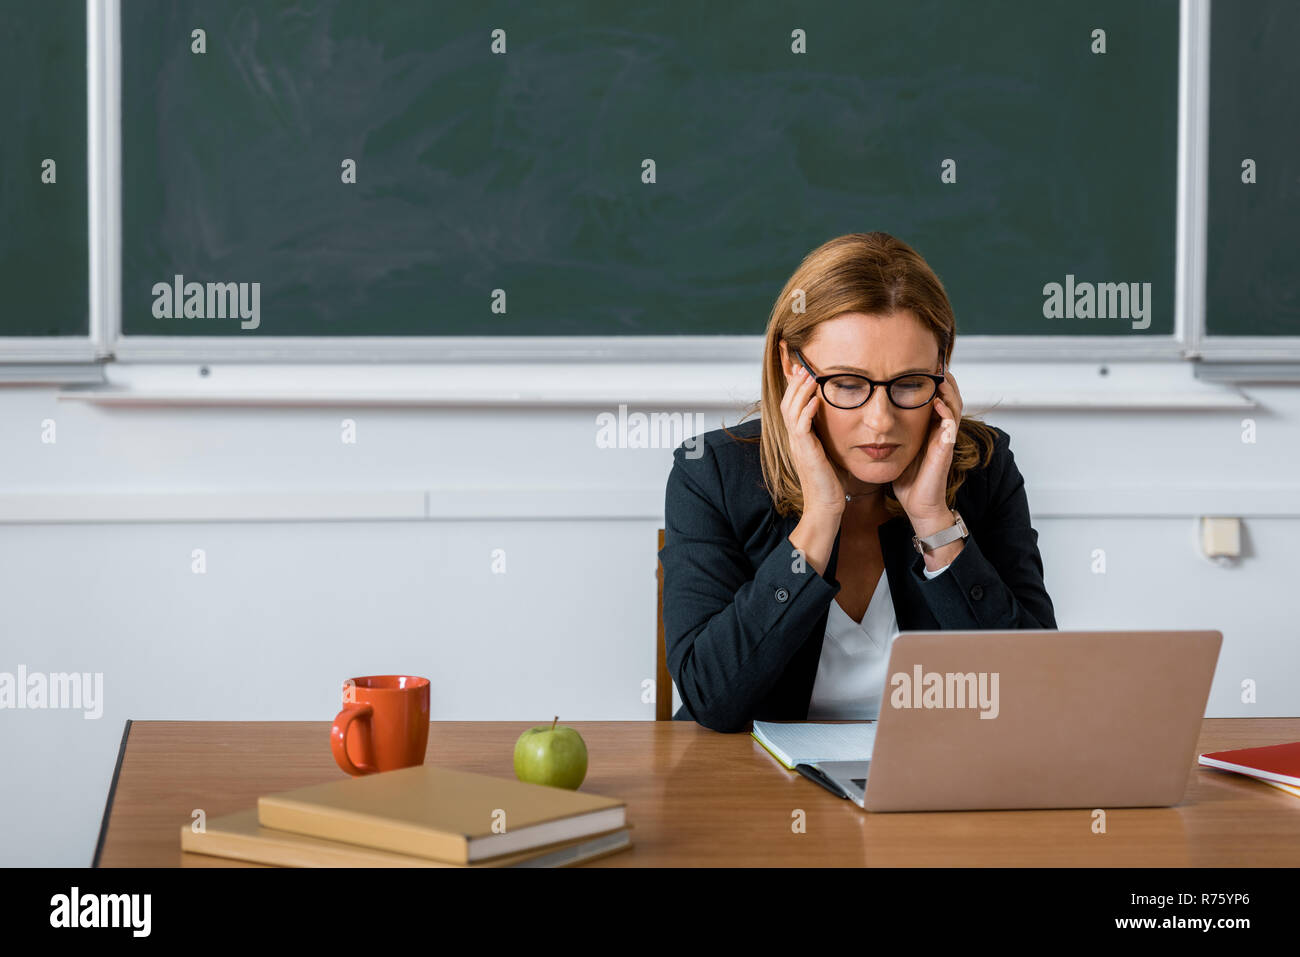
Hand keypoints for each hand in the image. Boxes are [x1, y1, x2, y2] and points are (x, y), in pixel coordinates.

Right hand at [779, 348, 844, 515]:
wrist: (825, 507)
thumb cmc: (830, 483)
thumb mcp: (829, 452)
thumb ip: (828, 435)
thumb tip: (839, 419)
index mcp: (800, 437)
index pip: (791, 404)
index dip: (792, 384)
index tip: (798, 366)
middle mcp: (795, 438)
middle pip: (786, 402)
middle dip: (792, 381)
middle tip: (800, 362)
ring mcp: (797, 445)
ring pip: (790, 410)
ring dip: (800, 391)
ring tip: (808, 375)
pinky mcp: (804, 452)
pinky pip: (800, 427)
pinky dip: (806, 411)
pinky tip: (815, 399)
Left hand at [890, 367, 963, 523]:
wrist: (918, 505)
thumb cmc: (908, 479)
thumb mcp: (897, 449)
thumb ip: (890, 433)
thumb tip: (869, 419)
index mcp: (930, 429)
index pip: (937, 398)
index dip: (932, 383)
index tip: (922, 367)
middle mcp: (941, 432)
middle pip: (950, 398)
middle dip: (945, 380)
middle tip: (936, 364)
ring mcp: (945, 440)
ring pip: (955, 408)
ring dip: (948, 391)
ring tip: (940, 377)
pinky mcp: (946, 450)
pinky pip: (950, 427)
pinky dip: (945, 413)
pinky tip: (936, 403)